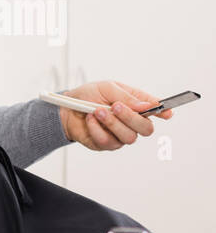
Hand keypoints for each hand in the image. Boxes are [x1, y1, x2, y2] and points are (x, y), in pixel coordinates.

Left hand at [57, 81, 172, 150]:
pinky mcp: (106, 144)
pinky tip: (90, 120)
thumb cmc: (88, 96)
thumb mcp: (107, 88)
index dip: (164, 112)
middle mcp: (131, 121)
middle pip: (146, 129)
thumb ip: (127, 97)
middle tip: (115, 107)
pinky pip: (108, 142)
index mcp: (135, 104)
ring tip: (97, 111)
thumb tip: (146, 105)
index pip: (155, 110)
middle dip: (131, 118)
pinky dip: (97, 129)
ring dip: (112, 123)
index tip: (167, 113)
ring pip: (129, 137)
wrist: (65, 109)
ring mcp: (119, 135)